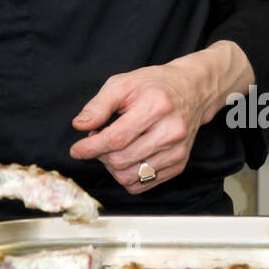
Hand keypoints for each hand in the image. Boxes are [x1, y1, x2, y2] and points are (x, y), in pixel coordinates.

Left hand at [68, 43, 253, 193]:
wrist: (192, 91)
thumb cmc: (155, 85)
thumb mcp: (122, 83)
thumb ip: (99, 105)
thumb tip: (79, 125)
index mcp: (156, 107)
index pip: (116, 138)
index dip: (91, 147)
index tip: (76, 150)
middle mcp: (170, 132)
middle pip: (121, 160)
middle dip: (100, 155)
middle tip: (97, 140)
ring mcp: (177, 151)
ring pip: (130, 177)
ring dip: (112, 167)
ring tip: (112, 149)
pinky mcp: (179, 165)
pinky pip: (143, 185)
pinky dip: (127, 177)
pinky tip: (126, 158)